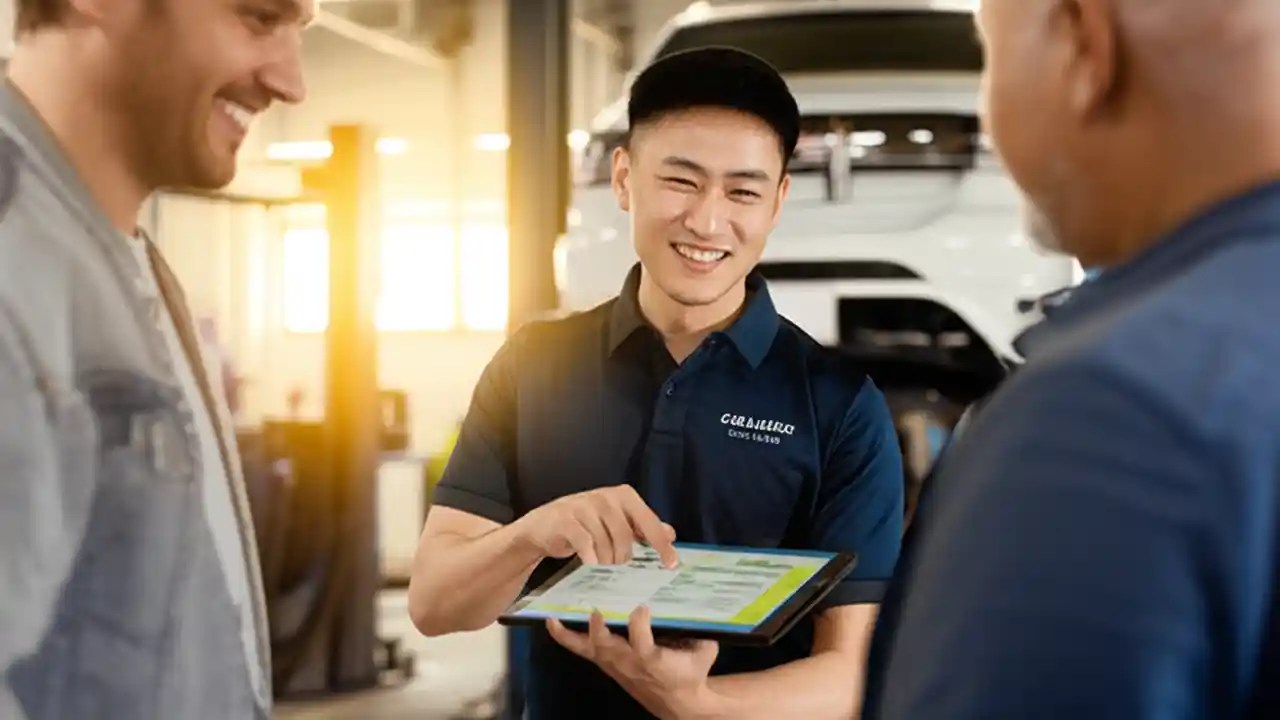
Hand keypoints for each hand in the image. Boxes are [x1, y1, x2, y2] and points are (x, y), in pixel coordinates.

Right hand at [516, 485, 678, 567]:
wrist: (542, 526)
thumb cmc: (584, 525)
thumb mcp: (615, 523)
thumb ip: (641, 527)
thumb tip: (670, 533)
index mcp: (622, 496)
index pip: (647, 520)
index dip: (660, 543)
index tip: (671, 563)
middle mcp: (604, 497)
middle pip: (625, 534)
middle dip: (625, 557)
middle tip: (621, 570)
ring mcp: (583, 506)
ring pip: (605, 541)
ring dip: (607, 561)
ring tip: (604, 568)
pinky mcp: (565, 519)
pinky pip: (584, 542)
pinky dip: (590, 557)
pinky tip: (592, 566)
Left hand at [548, 606, 721, 719]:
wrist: (678, 704)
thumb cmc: (691, 674)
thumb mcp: (705, 652)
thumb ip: (702, 631)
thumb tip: (700, 601)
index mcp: (653, 660)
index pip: (641, 642)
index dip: (640, 622)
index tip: (643, 606)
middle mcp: (629, 663)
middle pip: (607, 648)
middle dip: (600, 631)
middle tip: (596, 610)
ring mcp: (615, 665)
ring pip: (590, 649)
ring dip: (572, 633)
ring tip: (556, 614)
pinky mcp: (607, 664)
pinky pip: (582, 651)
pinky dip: (565, 637)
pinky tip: (552, 622)